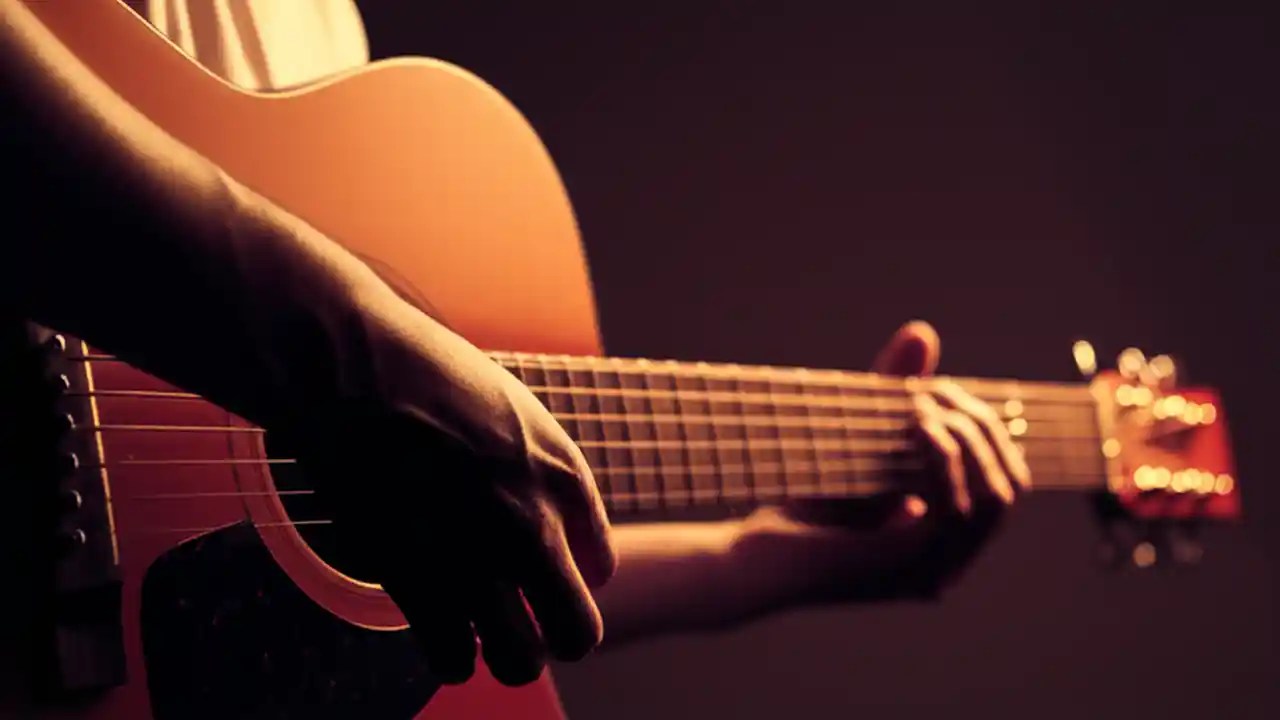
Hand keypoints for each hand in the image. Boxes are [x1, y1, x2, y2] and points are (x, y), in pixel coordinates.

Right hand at [278, 302, 615, 686]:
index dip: (574, 576)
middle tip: (528, 623)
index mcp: (563, 476)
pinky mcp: (416, 579)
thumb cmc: (426, 376)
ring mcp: (477, 558)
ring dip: (507, 657)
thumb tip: (552, 527)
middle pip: (578, 634)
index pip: (602, 566)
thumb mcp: (515, 410)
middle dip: (556, 637)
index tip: (537, 567)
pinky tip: (442, 633)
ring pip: (520, 662)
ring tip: (485, 635)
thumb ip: (543, 472)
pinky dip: (452, 658)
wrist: (351, 366)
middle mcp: (532, 525)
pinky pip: (454, 660)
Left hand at [737, 320, 1029, 603]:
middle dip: (983, 429)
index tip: (943, 389)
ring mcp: (933, 570)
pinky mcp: (908, 565)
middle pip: (1010, 489)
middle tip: (935, 390)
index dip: (988, 431)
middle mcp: (949, 563)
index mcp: (947, 541)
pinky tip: (915, 425)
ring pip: (996, 499)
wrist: (751, 551)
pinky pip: (957, 511)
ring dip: (968, 440)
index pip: (1006, 483)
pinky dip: (945, 458)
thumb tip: (922, 330)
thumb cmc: (800, 499)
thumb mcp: (860, 441)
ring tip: (921, 405)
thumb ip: (894, 392)